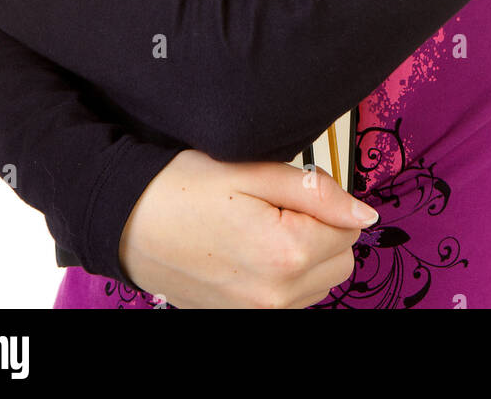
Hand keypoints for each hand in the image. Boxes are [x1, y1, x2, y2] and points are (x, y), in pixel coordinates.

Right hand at [118, 149, 378, 308]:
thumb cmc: (181, 189)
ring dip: (307, 254)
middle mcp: (276, 295)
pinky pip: (292, 300)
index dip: (325, 200)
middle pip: (341, 259)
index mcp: (284, 253)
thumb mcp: (252, 171)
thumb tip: (364, 213)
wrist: (126, 222)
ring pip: (320, 283)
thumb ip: (316, 191)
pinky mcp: (243, 318)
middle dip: (322, 228)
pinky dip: (286, 275)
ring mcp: (259, 314)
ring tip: (262, 226)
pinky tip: (254, 249)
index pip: (349, 227)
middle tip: (276, 205)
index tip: (291, 189)